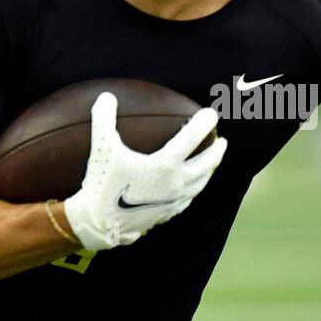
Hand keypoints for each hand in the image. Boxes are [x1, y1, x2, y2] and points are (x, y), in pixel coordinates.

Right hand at [63, 92, 226, 250]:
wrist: (100, 223)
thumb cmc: (103, 183)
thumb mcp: (102, 148)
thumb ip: (104, 120)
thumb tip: (106, 96)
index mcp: (165, 165)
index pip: (192, 138)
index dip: (204, 123)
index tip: (211, 114)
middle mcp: (176, 183)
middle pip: (207, 164)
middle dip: (217, 150)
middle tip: (221, 140)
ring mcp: (174, 201)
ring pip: (201, 183)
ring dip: (209, 170)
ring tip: (211, 162)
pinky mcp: (168, 214)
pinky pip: (188, 198)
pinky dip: (195, 187)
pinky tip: (190, 186)